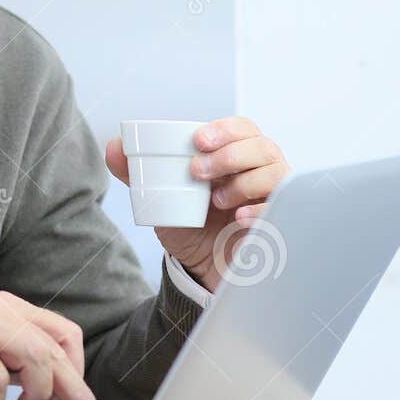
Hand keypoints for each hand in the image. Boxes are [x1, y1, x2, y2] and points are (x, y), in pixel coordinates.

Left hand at [105, 115, 289, 292]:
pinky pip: (285, 209)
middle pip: (262, 146)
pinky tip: (240, 218)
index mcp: (233, 157)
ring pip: (276, 172)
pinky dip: (262, 210)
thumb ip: (136, 174)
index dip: (225, 130)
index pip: (242, 129)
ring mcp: (274, 197)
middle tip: (197, 171)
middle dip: (230, 154)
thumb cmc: (190, 227)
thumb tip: (113, 146)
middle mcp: (259, 171)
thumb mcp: (160, 200)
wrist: (202, 270)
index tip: (198, 141)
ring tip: (216, 201)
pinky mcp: (281, 224)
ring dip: (244, 182)